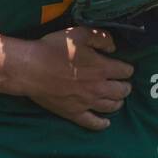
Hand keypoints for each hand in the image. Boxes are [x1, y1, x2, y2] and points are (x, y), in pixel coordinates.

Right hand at [7, 27, 134, 130]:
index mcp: (102, 68)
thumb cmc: (54, 49)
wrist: (31, 69)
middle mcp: (99, 88)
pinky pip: (92, 123)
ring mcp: (87, 103)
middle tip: (123, 83)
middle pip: (122, 91)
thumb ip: (100, 38)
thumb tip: (113, 47)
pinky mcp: (73, 113)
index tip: (124, 67)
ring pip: (111, 106)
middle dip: (125, 86)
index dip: (126, 68)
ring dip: (118, 102)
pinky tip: (106, 122)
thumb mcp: (79, 34)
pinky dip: (102, 123)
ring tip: (117, 99)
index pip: (125, 71)